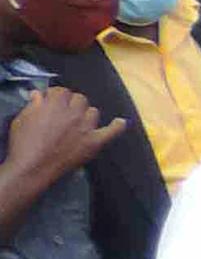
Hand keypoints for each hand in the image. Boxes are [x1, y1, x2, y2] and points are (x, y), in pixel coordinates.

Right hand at [4, 86, 125, 178]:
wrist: (33, 167)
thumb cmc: (24, 143)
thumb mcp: (23, 119)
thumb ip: (34, 105)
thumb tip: (40, 94)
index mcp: (56, 104)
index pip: (63, 91)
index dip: (57, 97)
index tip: (52, 102)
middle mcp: (74, 112)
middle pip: (80, 99)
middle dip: (72, 104)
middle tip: (64, 114)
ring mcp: (87, 127)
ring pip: (93, 112)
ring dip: (85, 115)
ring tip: (77, 123)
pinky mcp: (95, 142)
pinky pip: (112, 131)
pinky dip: (117, 126)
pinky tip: (120, 122)